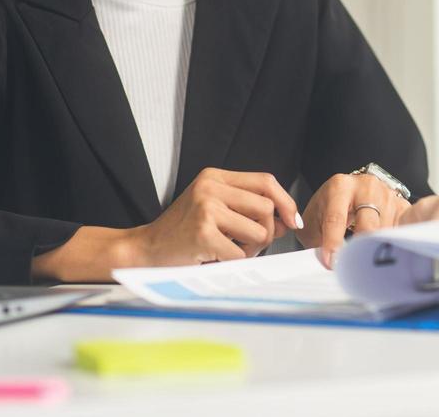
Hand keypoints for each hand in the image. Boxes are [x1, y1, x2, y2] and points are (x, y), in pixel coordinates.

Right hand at [120, 167, 300, 266]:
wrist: (145, 250)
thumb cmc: (183, 233)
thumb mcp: (214, 208)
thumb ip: (247, 209)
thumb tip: (288, 220)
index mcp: (214, 177)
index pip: (266, 181)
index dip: (285, 202)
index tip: (293, 221)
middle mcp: (210, 187)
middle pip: (266, 208)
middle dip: (267, 232)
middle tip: (249, 245)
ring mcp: (206, 208)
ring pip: (258, 232)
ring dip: (251, 250)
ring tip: (229, 251)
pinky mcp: (202, 233)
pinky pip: (240, 254)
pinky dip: (233, 263)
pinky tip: (214, 258)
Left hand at [299, 172, 410, 268]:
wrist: (353, 192)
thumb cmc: (332, 207)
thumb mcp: (315, 221)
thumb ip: (314, 242)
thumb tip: (324, 265)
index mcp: (340, 187)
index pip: (336, 218)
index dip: (333, 243)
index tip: (332, 263)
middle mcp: (366, 187)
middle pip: (367, 225)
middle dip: (360, 249)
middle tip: (353, 268)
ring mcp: (387, 195)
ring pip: (384, 233)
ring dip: (375, 249)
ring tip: (365, 257)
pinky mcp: (401, 206)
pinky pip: (401, 232)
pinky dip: (392, 244)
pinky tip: (383, 248)